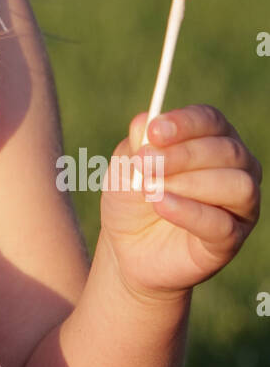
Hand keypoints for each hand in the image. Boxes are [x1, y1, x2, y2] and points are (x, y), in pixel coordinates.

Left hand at [99, 104, 261, 302]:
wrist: (126, 246)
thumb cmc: (132, 196)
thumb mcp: (127, 165)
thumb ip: (137, 143)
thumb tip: (145, 120)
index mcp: (213, 139)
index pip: (211, 120)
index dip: (185, 123)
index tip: (154, 131)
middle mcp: (237, 168)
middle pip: (225, 150)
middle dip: (182, 155)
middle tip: (145, 162)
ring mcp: (240, 205)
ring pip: (235, 184)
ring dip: (189, 183)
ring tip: (150, 189)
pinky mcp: (231, 239)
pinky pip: (222, 224)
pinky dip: (190, 211)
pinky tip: (161, 205)